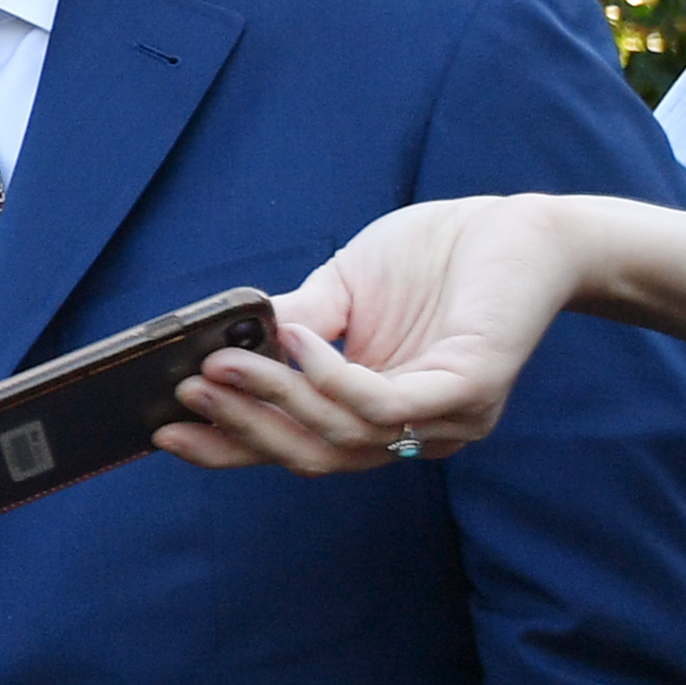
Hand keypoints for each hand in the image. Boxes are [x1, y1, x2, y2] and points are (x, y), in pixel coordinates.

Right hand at [156, 195, 588, 473]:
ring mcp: (448, 421)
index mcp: (383, 418)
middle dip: (240, 428)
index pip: (299, 448)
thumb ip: (293, 326)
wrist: (521, 227)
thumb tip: (217, 344)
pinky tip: (298, 339)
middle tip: (184, 393)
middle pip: (313, 457)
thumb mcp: (340, 293)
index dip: (231, 447)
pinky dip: (330, 377)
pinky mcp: (471, 390)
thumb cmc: (434, 257)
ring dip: (270, 399)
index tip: (165, 432)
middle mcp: (419, 435)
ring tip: (220, 362)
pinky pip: (384, 405)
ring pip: (341, 436)